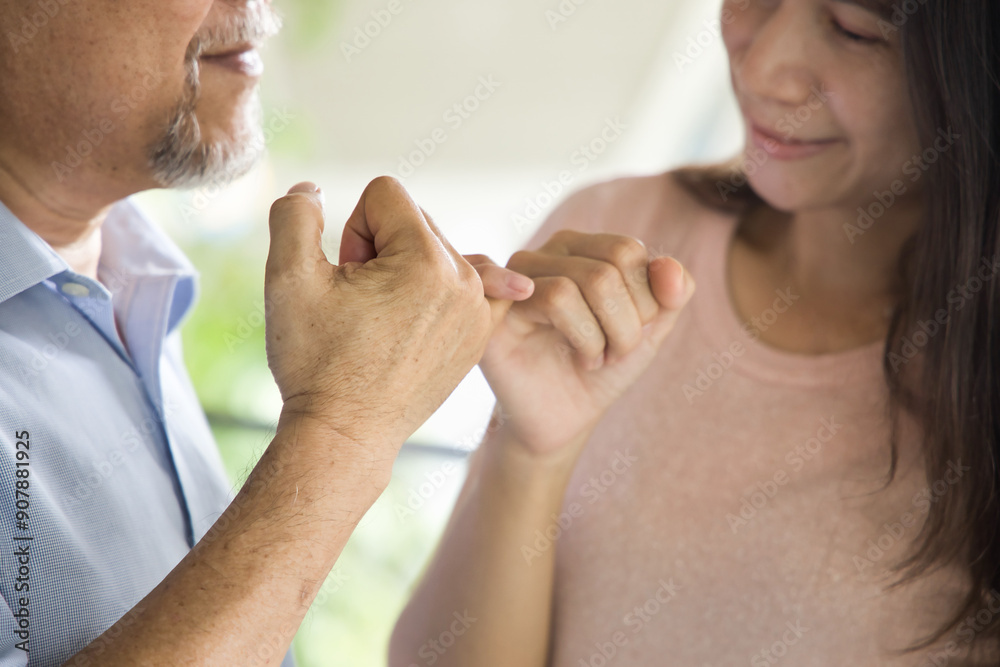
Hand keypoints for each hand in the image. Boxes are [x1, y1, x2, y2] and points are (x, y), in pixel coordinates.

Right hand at [264, 177, 532, 463]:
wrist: (346, 434)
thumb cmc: (316, 362)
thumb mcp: (287, 278)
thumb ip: (294, 214)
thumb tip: (313, 188)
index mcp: (426, 260)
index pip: (385, 195)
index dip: (351, 230)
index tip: (345, 278)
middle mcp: (465, 279)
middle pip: (413, 220)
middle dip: (378, 249)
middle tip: (359, 303)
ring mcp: (479, 309)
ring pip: (434, 250)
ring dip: (403, 271)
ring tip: (381, 319)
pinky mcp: (480, 333)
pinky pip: (470, 282)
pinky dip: (448, 288)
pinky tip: (440, 307)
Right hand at [480, 230, 694, 458]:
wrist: (562, 419)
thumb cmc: (601, 368)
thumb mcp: (649, 331)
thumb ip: (672, 293)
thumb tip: (671, 268)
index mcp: (583, 247)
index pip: (628, 252)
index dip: (644, 303)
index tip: (632, 337)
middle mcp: (546, 254)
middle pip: (604, 272)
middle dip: (623, 327)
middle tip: (610, 354)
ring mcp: (514, 279)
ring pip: (572, 289)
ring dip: (595, 340)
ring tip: (588, 360)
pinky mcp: (493, 312)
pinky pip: (537, 297)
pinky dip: (572, 330)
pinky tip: (569, 348)